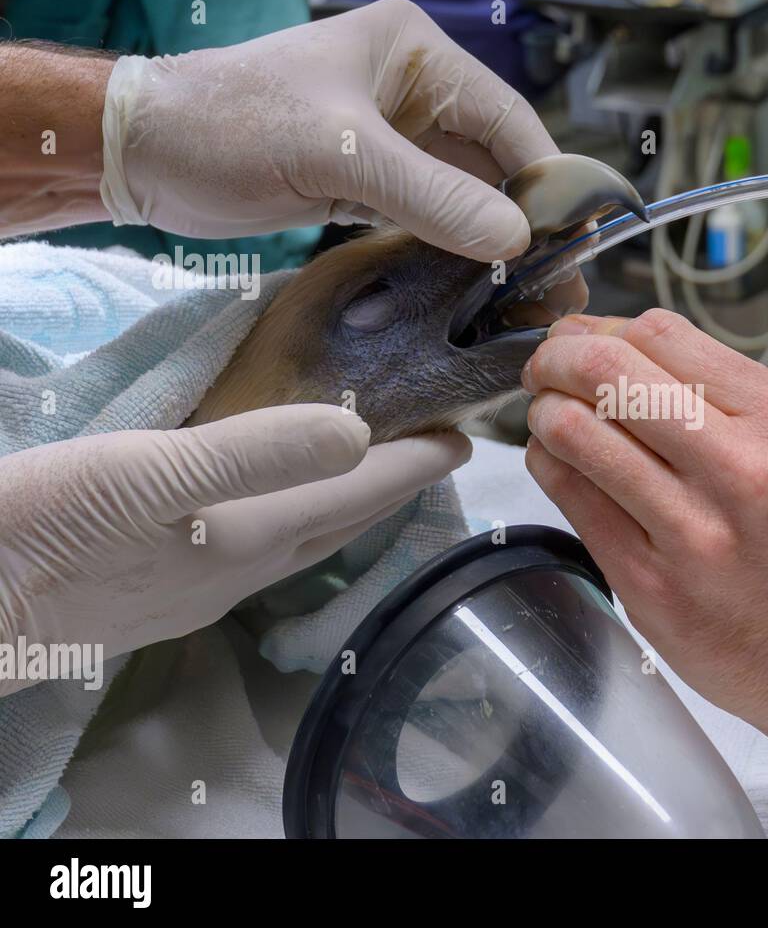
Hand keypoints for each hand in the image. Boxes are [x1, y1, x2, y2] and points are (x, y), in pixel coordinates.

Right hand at [0, 405, 468, 691]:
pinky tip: (261, 508)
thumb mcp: (146, 475)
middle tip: (429, 451)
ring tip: (363, 472)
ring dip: (339, 506)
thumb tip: (358, 434)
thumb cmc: (43, 532)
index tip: (463, 439)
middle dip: (389, 488)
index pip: (355, 497)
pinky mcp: (154, 593)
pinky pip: (251, 550)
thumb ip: (254, 454)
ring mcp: (195, 590)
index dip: (412, 466)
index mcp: (247, 538)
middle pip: (338, 525)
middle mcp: (235, 571)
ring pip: (296, 542)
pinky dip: (283, 518)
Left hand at [99, 0, 554, 262]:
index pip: (510, 122)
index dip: (549, 184)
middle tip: (559, 285)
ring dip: (495, 245)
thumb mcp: (337, 154)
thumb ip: (431, 195)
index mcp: (418, 58)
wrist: (143, 153)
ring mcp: (394, 142)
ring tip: (528, 299)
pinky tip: (477, 290)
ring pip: (467, 197)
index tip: (576, 244)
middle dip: (529, 223)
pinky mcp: (369, 184)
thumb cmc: (229, 125)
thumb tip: (514, 238)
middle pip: (497, 164)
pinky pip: (431, 219)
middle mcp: (415, 95)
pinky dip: (454, 252)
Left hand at [522, 310, 767, 767]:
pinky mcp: (649, 586)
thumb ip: (715, 394)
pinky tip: (562, 467)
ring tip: (549, 417)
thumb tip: (615, 348)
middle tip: (547, 367)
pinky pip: (571, 499)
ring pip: (576, 432)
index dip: (605, 328)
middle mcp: (739, 470)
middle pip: (608, 371)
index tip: (587, 339)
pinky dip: (551, 468)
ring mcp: (690, 533)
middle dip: (557, 357)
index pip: (660, 334)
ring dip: (545, 413)